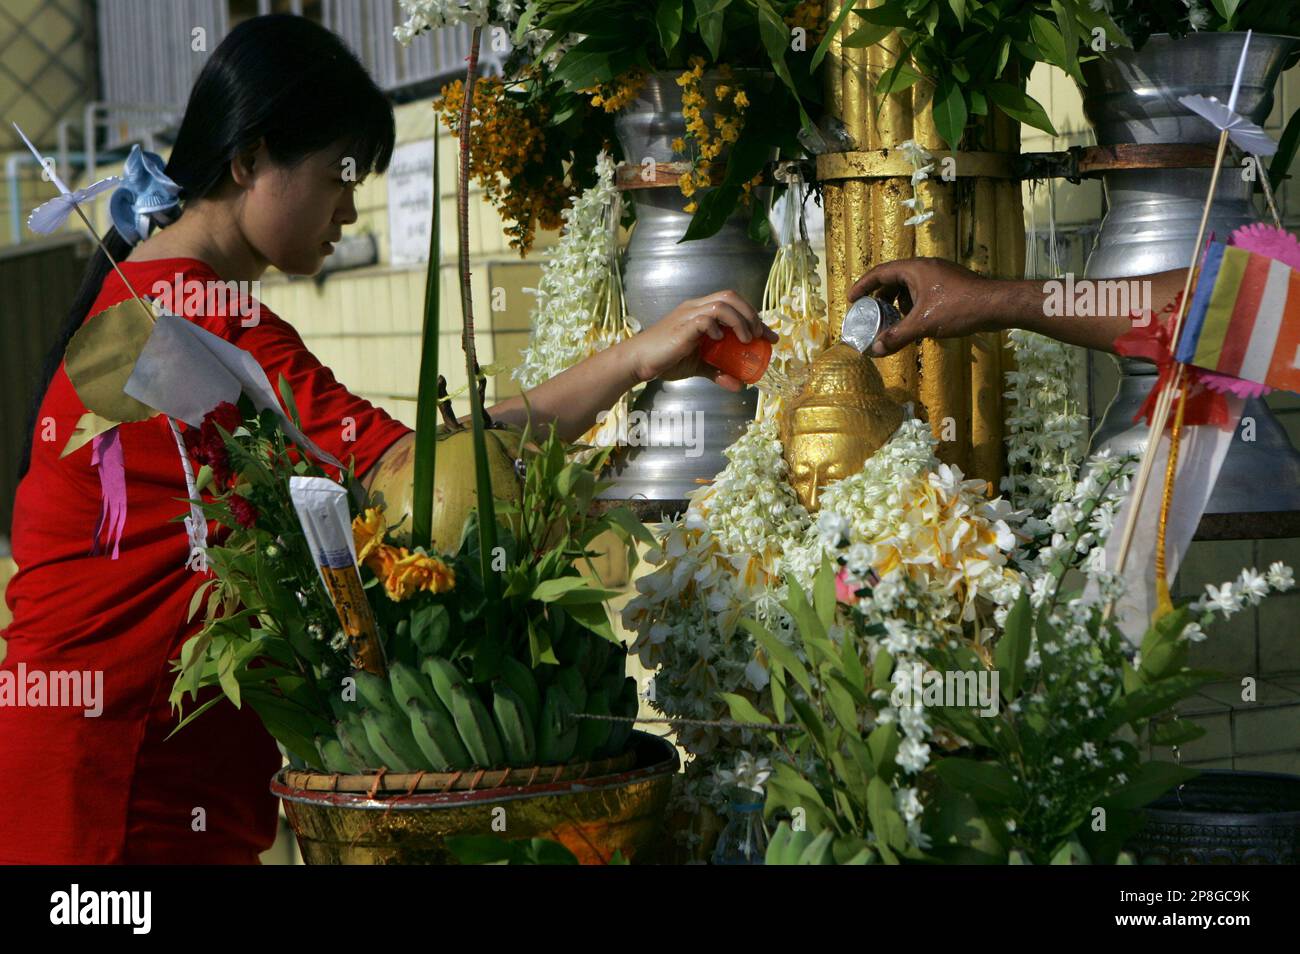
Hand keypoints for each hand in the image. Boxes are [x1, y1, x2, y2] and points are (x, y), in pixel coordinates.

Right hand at [624, 289, 777, 390]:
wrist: (639, 362)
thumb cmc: (665, 360)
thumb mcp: (698, 366)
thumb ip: (718, 372)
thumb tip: (739, 386)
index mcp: (699, 311)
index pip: (733, 304)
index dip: (754, 317)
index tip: (769, 336)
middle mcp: (695, 307)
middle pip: (731, 296)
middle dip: (751, 314)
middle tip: (761, 336)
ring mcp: (689, 314)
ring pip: (722, 304)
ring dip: (741, 320)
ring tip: (748, 339)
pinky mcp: (683, 326)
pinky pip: (706, 319)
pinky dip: (719, 328)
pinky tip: (720, 341)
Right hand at [848, 257, 1000, 355]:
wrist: (996, 305)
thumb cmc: (959, 308)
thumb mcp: (923, 324)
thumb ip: (897, 336)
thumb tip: (875, 350)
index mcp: (915, 269)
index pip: (880, 272)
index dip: (863, 286)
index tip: (851, 300)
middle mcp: (925, 267)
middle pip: (893, 279)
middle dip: (880, 298)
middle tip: (871, 314)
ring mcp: (939, 275)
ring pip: (909, 287)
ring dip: (898, 303)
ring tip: (894, 321)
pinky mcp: (949, 285)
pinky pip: (923, 292)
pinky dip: (914, 305)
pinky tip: (917, 323)